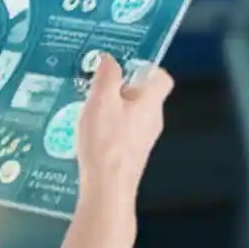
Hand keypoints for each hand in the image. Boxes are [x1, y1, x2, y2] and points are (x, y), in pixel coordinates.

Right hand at [75, 54, 174, 205]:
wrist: (107, 188)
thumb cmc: (107, 142)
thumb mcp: (101, 99)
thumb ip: (107, 75)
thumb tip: (110, 59)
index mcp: (151, 102)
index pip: (161, 78)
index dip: (145, 68)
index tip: (124, 64)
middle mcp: (152, 121)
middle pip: (142, 96)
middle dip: (119, 88)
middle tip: (97, 85)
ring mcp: (142, 141)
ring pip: (129, 115)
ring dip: (110, 110)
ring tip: (87, 109)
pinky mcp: (130, 156)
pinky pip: (121, 134)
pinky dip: (107, 129)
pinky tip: (87, 133)